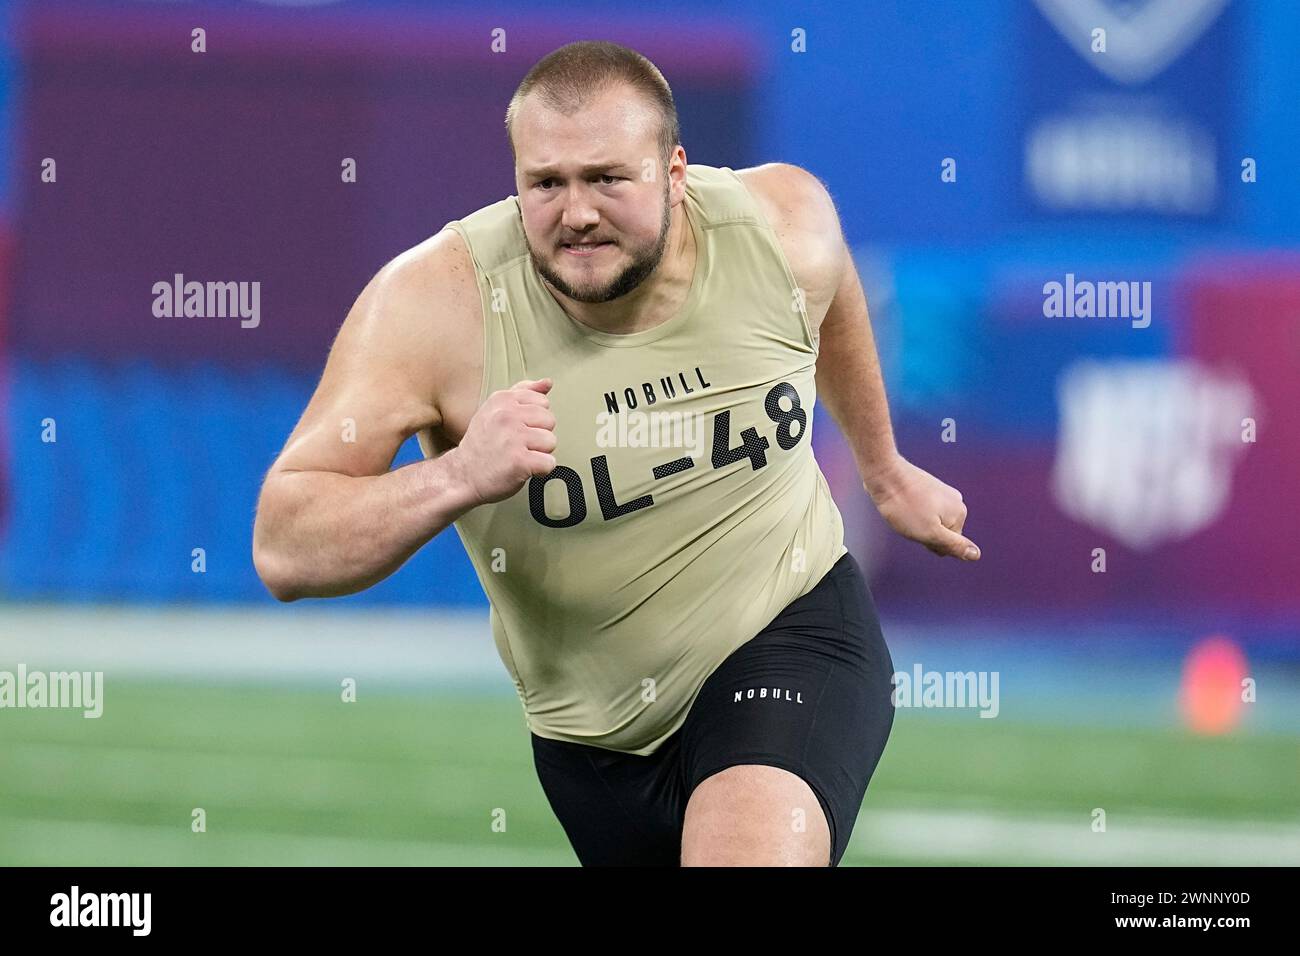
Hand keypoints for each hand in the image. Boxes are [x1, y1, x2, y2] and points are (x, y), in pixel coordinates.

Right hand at [450, 378, 557, 505]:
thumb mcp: (495, 410)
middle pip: (550, 421)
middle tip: (517, 445)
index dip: (533, 420)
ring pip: (551, 442)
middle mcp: (507, 415)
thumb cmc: (481, 445)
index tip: (516, 429)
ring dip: (539, 453)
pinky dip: (540, 471)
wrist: (461, 475)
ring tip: (518, 456)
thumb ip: (523, 393)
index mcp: (503, 399)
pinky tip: (523, 468)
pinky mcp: (519, 460)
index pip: (542, 402)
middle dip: (538, 435)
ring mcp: (513, 437)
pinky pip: (549, 463)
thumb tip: (547, 382)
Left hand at [864, 454, 979, 560]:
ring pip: (930, 521)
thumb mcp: (930, 533)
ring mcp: (942, 492)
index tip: (917, 528)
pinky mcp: (928, 488)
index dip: (929, 543)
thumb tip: (977, 555)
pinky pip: (923, 510)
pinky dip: (911, 512)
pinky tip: (902, 505)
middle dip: (923, 532)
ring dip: (916, 523)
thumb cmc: (905, 506)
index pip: (949, 545)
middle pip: (941, 532)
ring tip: (904, 511)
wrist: (885, 474)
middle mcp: (955, 501)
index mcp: (960, 514)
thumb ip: (954, 545)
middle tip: (909, 520)